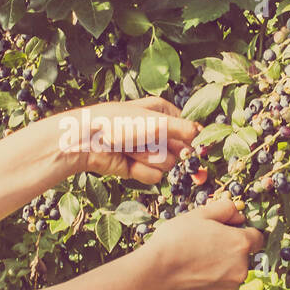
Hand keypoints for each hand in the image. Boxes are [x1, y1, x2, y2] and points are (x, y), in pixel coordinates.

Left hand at [51, 98, 201, 184]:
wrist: (87, 140)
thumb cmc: (119, 122)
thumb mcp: (154, 121)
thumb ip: (181, 129)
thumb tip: (201, 136)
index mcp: (161, 112)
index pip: (188, 128)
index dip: (189, 137)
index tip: (190, 142)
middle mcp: (156, 131)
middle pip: (180, 150)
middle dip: (165, 148)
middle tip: (149, 140)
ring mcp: (147, 150)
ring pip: (167, 164)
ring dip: (150, 158)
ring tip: (130, 148)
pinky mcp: (137, 168)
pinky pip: (153, 176)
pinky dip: (141, 171)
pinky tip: (126, 161)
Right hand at [140, 192, 264, 289]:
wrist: (153, 273)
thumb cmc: (175, 240)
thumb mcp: (199, 214)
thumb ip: (225, 209)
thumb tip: (238, 215)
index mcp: (240, 244)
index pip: (257, 238)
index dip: (243, 232)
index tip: (227, 232)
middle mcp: (241, 268)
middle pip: (242, 257)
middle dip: (228, 251)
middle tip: (202, 245)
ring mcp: (228, 287)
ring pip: (229, 274)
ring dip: (218, 267)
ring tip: (192, 261)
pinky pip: (216, 288)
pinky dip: (207, 282)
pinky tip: (189, 275)